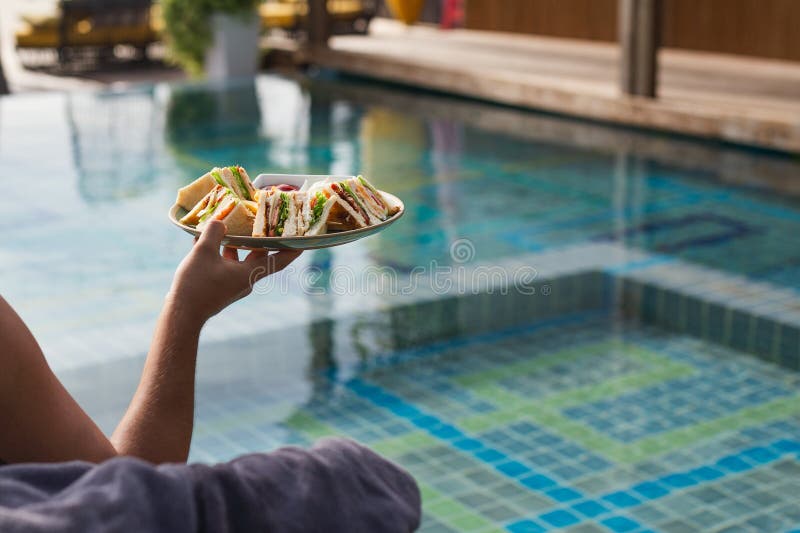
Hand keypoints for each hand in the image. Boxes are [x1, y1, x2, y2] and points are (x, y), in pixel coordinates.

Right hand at [168, 220, 301, 324]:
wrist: (181, 314)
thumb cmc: (196, 284)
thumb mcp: (204, 252)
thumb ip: (214, 232)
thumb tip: (220, 221)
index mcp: (250, 274)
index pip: (279, 260)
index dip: (292, 250)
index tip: (304, 240)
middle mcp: (246, 280)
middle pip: (259, 256)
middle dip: (261, 239)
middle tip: (264, 222)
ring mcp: (233, 285)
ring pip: (241, 259)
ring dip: (236, 244)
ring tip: (229, 226)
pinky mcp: (220, 287)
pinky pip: (226, 265)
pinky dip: (221, 252)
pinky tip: (206, 240)